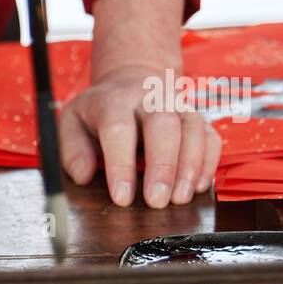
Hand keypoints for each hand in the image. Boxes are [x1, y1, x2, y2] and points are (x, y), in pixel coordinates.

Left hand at [59, 0, 220, 207]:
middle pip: (163, 126)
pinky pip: (210, 137)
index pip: (119, 130)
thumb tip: (83, 175)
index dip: (120, 166)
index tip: (121, 198)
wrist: (130, 82)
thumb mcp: (72, 123)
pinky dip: (208, 163)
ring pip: (192, 130)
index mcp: (114, 101)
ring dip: (189, 167)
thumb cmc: (98, 112)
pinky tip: (197, 187)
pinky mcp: (197, 119)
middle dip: (162, 166)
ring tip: (179, 199)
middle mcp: (151, 99)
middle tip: (157, 202)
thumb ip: (72, 150)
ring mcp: (179, 106)